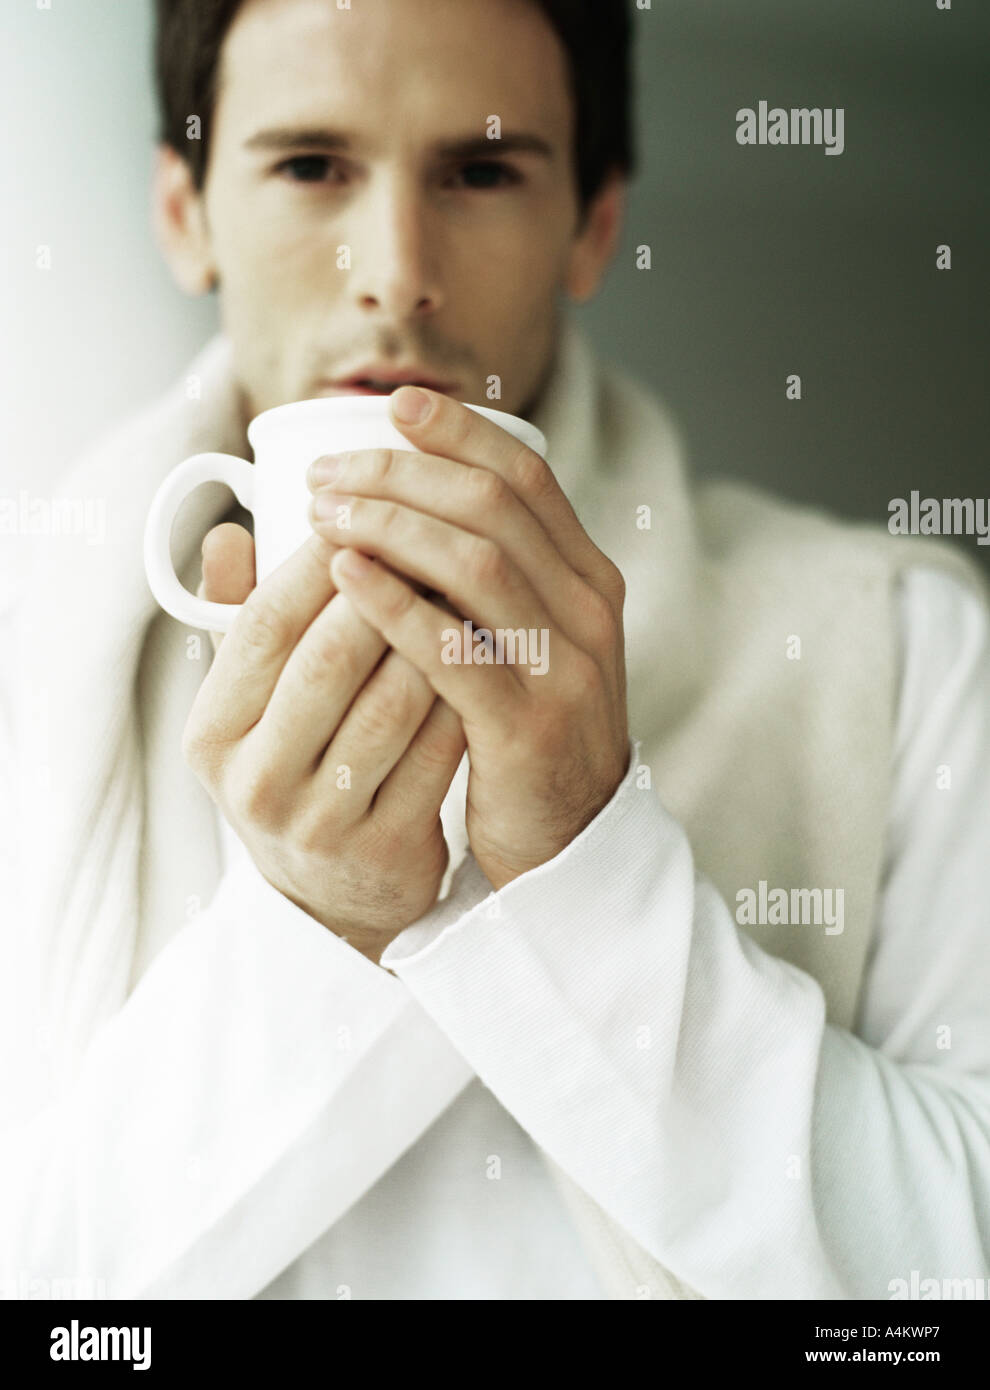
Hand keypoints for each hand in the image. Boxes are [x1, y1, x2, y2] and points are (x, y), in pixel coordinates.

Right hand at [184, 522, 465, 962]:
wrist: (336, 892)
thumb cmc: (300, 765)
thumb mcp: (252, 707)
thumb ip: (237, 620)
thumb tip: (229, 534)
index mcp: (214, 732)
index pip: (262, 623)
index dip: (318, 559)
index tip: (367, 508)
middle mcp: (257, 780)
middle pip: (330, 656)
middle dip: (389, 585)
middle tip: (433, 536)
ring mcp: (322, 820)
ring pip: (395, 699)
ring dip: (439, 631)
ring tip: (470, 582)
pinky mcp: (387, 847)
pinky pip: (441, 750)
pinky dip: (466, 690)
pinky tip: (489, 651)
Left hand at [306, 386, 629, 890]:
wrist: (571, 842)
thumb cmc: (522, 731)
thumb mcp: (525, 640)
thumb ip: (485, 576)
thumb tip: (407, 500)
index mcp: (587, 577)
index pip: (526, 475)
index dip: (459, 431)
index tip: (393, 405)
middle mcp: (588, 609)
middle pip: (493, 505)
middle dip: (404, 473)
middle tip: (329, 472)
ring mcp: (565, 667)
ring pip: (476, 563)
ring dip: (390, 526)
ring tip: (323, 511)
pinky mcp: (528, 725)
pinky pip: (453, 648)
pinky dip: (393, 603)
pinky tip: (343, 576)